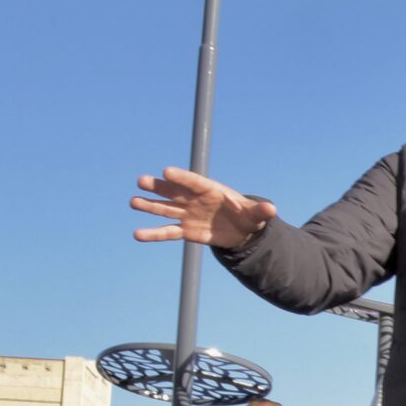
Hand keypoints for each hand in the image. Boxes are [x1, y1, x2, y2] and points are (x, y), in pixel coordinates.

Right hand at [131, 167, 278, 250]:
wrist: (241, 230)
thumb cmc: (248, 216)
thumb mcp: (256, 214)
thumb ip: (260, 211)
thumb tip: (272, 209)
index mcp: (210, 190)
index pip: (193, 181)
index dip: (181, 176)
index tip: (166, 171)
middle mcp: (194, 200)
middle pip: (174, 191)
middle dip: (159, 186)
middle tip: (141, 181)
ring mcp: (187, 214)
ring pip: (165, 208)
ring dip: (149, 205)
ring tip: (133, 202)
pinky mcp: (185, 230)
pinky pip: (167, 232)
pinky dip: (153, 234)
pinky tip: (137, 235)